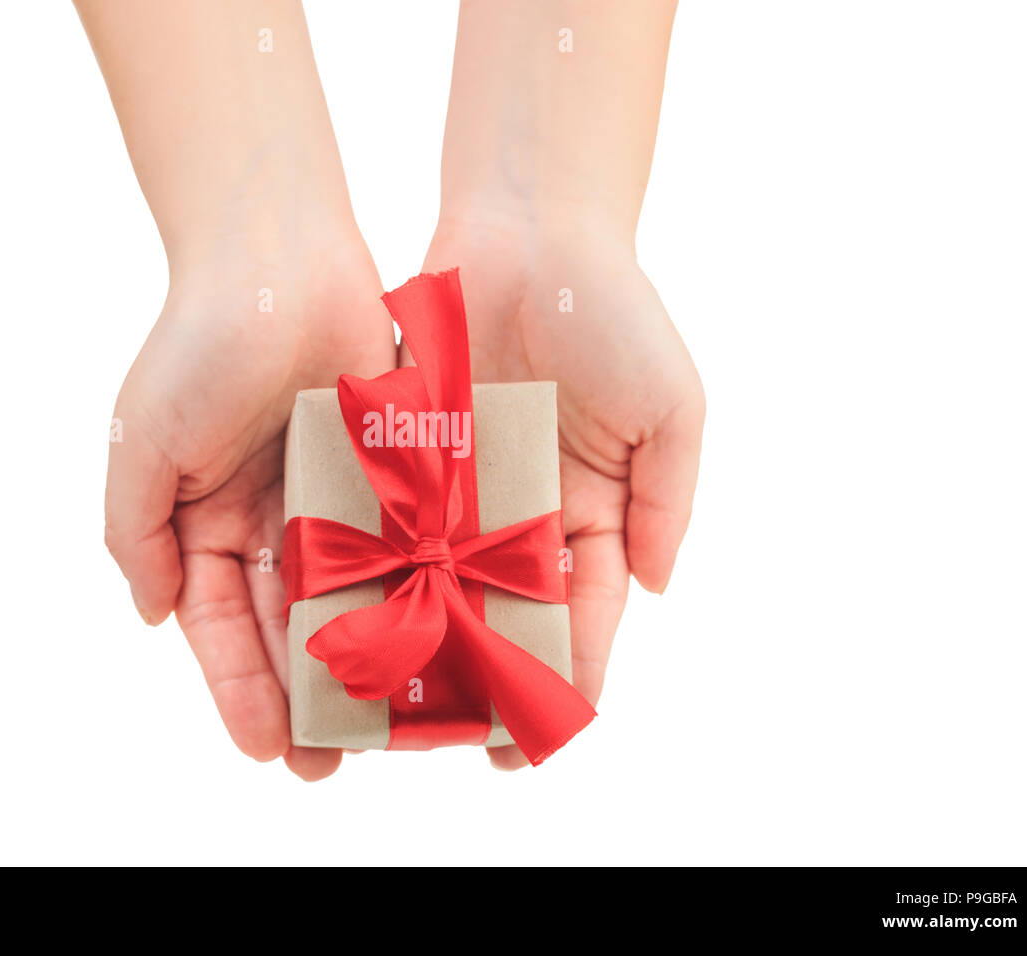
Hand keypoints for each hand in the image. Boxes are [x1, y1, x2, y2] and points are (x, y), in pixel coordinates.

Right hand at [105, 224, 394, 781]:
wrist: (280, 255)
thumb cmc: (200, 344)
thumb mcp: (143, 443)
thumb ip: (138, 532)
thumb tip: (154, 615)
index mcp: (212, 522)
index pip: (225, 626)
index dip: (241, 690)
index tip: (267, 750)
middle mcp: (276, 519)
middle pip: (292, 628)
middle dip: (307, 696)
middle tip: (328, 765)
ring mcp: (338, 498)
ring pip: (355, 599)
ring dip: (368, 662)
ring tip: (389, 730)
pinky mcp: (393, 471)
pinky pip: (407, 544)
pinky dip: (418, 594)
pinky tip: (437, 646)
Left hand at [423, 212, 704, 769]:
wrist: (529, 230)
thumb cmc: (613, 312)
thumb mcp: (669, 410)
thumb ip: (666, 501)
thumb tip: (655, 590)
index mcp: (588, 511)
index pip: (580, 614)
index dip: (567, 675)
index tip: (545, 735)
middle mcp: (519, 512)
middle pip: (503, 616)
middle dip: (489, 681)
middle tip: (467, 749)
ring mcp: (458, 488)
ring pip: (439, 587)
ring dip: (426, 648)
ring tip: (403, 711)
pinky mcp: (403, 455)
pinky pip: (387, 527)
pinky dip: (375, 578)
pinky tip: (357, 628)